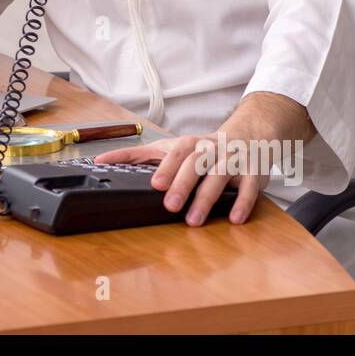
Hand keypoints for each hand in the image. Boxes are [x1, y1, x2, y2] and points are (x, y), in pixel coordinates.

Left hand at [94, 123, 270, 226]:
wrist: (249, 135)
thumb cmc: (202, 147)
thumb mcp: (169, 147)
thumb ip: (137, 155)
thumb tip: (101, 161)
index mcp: (190, 144)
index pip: (178, 152)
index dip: (167, 167)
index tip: (155, 184)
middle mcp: (211, 149)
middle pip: (197, 164)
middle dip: (183, 184)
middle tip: (170, 205)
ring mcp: (233, 160)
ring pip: (220, 176)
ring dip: (207, 198)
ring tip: (194, 220)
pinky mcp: (253, 173)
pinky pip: (249, 188)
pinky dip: (242, 203)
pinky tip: (234, 218)